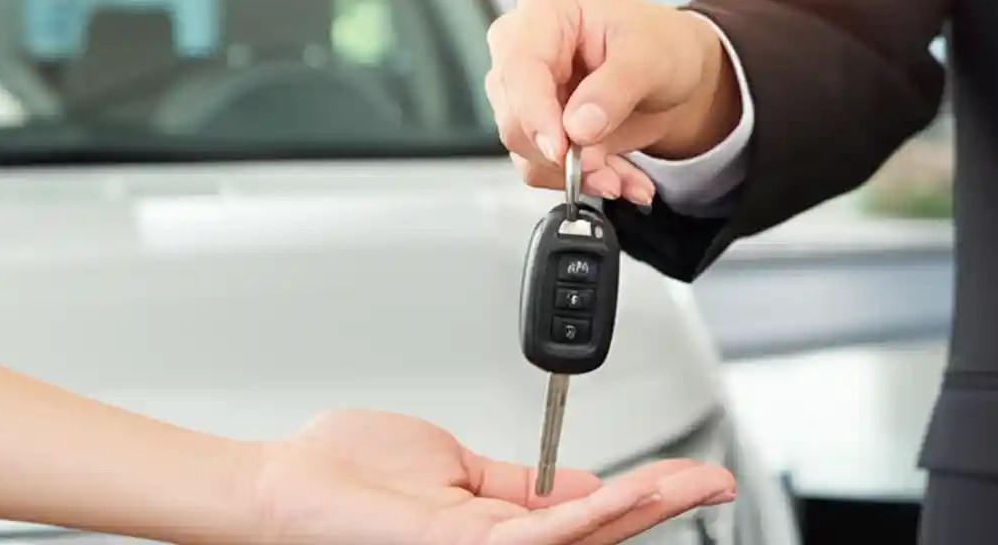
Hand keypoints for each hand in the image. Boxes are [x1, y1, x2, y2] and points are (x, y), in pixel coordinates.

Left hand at [243, 409, 734, 544]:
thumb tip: (573, 479)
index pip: (583, 515)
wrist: (281, 485)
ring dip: (643, 505)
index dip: (639, 495)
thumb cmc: (345, 475)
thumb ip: (514, 478)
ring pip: (580, 536)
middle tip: (716, 480)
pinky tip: (632, 489)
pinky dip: (590, 511)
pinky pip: (540, 531)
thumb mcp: (452, 462)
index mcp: (496, 524)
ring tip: (693, 480)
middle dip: (661, 503)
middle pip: (596, 532)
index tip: (682, 472)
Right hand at [486, 0, 740, 204]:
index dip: (535, 113)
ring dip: (577, 175)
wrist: (675, 75)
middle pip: (513, 114)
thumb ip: (615, 90)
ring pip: (525, 149)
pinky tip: (619, 178)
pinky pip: (542, 168)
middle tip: (608, 171)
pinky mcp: (534, 126)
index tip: (562, 151)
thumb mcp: (653, 58)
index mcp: (545, 9)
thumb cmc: (663, 45)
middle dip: (562, 154)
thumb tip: (577, 129)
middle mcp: (522, 47)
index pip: (520, 65)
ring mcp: (524, 91)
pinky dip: (582, 182)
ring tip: (623, 177)